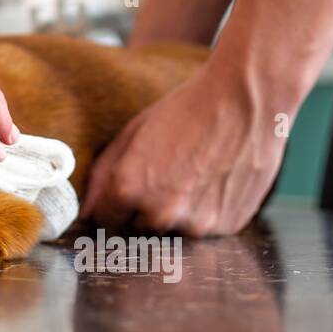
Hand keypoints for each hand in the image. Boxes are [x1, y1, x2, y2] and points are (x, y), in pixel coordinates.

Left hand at [81, 63, 285, 235]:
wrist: (245, 101)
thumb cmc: (184, 111)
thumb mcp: (131, 134)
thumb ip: (102, 176)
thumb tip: (86, 212)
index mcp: (129, 189)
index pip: (103, 221)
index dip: (111, 205)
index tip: (123, 190)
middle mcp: (161, 213)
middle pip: (138, 229)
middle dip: (142, 210)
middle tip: (164, 175)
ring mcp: (197, 224)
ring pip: (173, 230)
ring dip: (176, 212)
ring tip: (192, 174)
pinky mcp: (227, 225)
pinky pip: (205, 227)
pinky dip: (206, 210)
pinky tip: (215, 180)